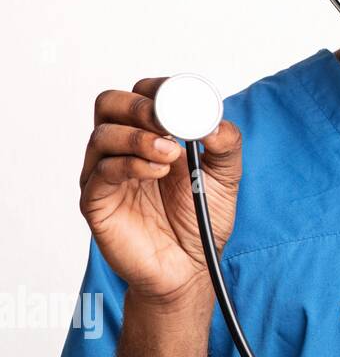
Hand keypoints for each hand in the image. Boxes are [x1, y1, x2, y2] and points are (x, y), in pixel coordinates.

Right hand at [79, 77, 242, 306]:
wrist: (191, 266)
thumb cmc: (201, 217)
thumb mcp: (226, 175)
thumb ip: (226, 143)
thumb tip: (213, 122)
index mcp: (152, 133)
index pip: (141, 94)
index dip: (159, 89)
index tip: (183, 100)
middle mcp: (124, 148)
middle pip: (110, 104)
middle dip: (139, 106)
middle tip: (168, 122)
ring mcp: (106, 173)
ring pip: (102, 135)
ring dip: (138, 137)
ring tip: (171, 154)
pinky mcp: (96, 201)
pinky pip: (101, 172)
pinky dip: (130, 165)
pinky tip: (158, 172)